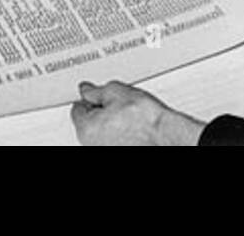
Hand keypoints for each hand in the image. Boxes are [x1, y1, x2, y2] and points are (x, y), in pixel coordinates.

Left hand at [70, 81, 205, 145]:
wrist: (166, 136)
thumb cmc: (144, 118)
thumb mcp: (116, 91)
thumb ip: (96, 90)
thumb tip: (87, 90)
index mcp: (86, 128)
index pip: (77, 108)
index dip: (90, 97)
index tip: (97, 94)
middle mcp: (92, 144)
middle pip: (88, 122)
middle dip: (99, 111)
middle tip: (117, 103)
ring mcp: (105, 150)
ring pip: (102, 132)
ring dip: (110, 122)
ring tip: (128, 115)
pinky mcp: (117, 152)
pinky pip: (113, 140)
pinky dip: (120, 133)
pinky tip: (133, 126)